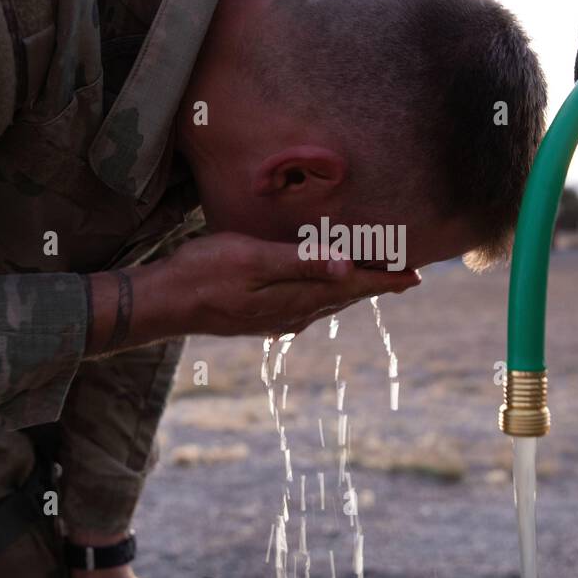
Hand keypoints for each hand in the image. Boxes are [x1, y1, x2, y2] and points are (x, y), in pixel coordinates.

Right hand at [149, 231, 419, 337]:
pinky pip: (306, 306)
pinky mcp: (260, 317)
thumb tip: (345, 266)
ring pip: (326, 302)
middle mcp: (291, 313)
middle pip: (344, 296)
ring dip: (352, 290)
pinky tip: (323, 293)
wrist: (162, 304)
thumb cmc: (203, 273)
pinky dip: (325, 294)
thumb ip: (298, 261)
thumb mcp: (251, 258)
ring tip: (374, 281)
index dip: (384, 278)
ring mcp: (275, 319)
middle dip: (376, 285)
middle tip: (406, 277)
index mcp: (294, 297)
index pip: (351, 285)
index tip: (415, 276)